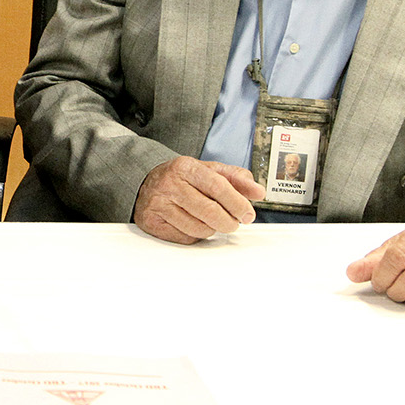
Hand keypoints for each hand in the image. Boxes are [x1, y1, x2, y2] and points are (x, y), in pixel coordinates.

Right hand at [133, 156, 264, 243]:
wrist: (146, 182)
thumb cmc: (183, 178)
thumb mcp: (210, 171)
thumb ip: (236, 179)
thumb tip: (258, 191)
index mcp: (186, 167)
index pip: (218, 186)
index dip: (237, 203)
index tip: (248, 214)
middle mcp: (170, 184)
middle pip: (209, 211)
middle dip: (228, 222)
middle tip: (234, 223)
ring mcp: (159, 204)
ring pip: (198, 228)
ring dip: (212, 229)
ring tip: (212, 221)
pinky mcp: (152, 222)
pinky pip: (185, 237)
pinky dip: (196, 235)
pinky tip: (194, 224)